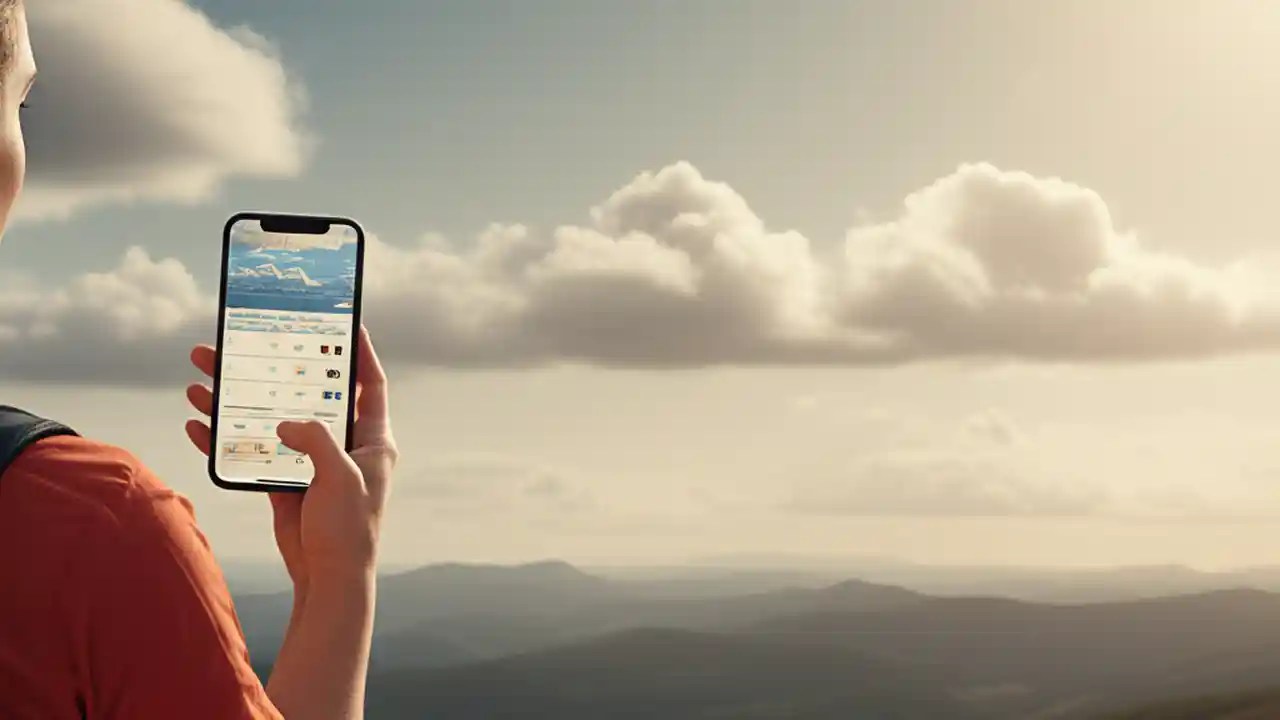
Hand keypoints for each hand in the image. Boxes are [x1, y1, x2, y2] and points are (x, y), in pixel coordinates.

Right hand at [185, 325, 398, 586]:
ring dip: (236, 400)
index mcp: (372, 439)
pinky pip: (252, 450)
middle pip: (305, 393)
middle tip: (238, 345)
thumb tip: (285, 423)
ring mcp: (312, 461)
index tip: (344, 325)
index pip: (370, 384)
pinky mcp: (285, 481)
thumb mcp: (340, 477)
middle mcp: (344, 444)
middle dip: (273, 369)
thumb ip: (318, 441)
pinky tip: (198, 424)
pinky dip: (225, 438)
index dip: (360, 353)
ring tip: (202, 375)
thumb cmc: (348, 529)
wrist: (329, 579)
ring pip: (271, 417)